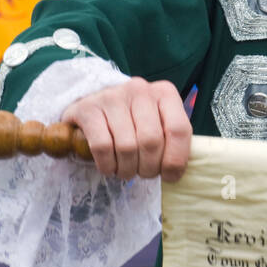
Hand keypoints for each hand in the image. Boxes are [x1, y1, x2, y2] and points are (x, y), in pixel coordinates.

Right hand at [60, 78, 191, 181]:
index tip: (169, 176)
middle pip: (151, 141)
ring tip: (126, 171)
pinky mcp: (88, 109)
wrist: (94, 106)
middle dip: (149, 168)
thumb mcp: (158, 123)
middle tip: (143, 173)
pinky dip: (108, 165)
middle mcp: (140, 89)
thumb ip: (171, 140)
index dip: (175, 160)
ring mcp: (112, 97)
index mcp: (164, 93)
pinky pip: (102, 147)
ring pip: (127, 147)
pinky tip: (109, 167)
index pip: (179, 129)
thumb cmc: (133, 120)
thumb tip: (176, 171)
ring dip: (128, 169)